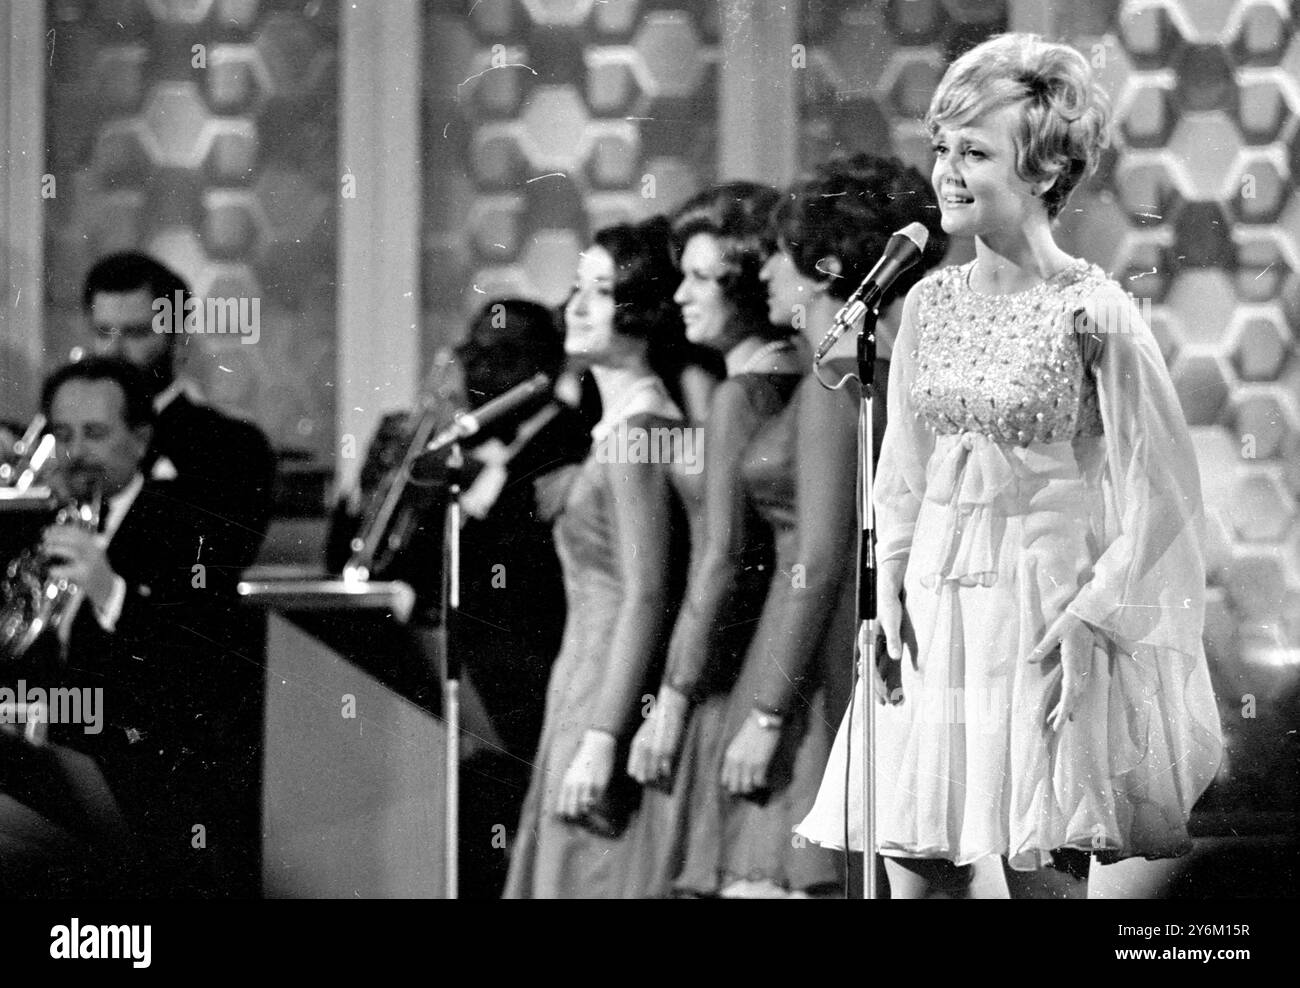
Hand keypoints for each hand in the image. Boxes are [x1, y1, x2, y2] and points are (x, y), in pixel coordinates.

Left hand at [42, 523, 116, 610]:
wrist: (107, 588)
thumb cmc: (95, 570)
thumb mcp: (92, 554)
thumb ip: (80, 546)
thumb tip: (56, 538)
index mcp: (94, 545)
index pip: (77, 532)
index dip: (61, 529)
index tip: (48, 529)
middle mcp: (93, 551)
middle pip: (73, 539)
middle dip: (56, 537)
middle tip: (44, 539)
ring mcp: (89, 563)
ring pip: (69, 552)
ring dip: (55, 549)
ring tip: (46, 550)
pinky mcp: (84, 575)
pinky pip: (66, 570)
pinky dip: (56, 570)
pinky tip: (51, 570)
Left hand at [557, 729, 616, 818]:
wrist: (598, 745)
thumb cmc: (585, 760)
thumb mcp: (572, 773)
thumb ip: (569, 788)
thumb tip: (569, 805)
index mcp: (566, 784)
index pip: (562, 811)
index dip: (568, 820)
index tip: (575, 822)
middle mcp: (574, 786)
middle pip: (572, 813)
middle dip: (579, 821)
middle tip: (586, 821)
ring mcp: (587, 786)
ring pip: (585, 810)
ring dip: (590, 816)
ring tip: (594, 816)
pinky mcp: (599, 784)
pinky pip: (597, 803)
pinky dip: (598, 808)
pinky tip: (600, 805)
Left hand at [627, 686, 687, 783]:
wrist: (669, 708)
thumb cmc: (658, 720)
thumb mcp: (644, 734)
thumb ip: (642, 749)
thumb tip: (645, 766)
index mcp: (636, 746)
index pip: (632, 772)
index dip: (640, 774)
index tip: (647, 773)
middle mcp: (643, 750)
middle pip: (642, 777)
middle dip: (649, 778)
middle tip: (657, 776)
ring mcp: (655, 752)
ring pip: (654, 777)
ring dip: (659, 777)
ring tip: (663, 773)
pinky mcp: (668, 752)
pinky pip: (666, 771)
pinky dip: (668, 772)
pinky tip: (670, 767)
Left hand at [721, 712, 781, 795]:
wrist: (763, 720)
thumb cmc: (751, 730)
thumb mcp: (736, 744)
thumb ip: (735, 758)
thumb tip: (738, 772)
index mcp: (728, 757)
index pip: (724, 781)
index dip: (732, 784)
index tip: (740, 783)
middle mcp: (736, 763)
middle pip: (734, 788)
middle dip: (742, 789)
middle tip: (749, 786)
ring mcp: (748, 764)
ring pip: (747, 788)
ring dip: (753, 787)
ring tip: (758, 783)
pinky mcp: (760, 764)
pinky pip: (759, 783)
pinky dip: (763, 784)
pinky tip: (765, 779)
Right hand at [864, 561, 907, 704]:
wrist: (885, 591)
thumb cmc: (888, 606)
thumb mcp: (892, 622)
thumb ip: (893, 640)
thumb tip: (894, 657)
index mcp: (867, 641)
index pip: (871, 669)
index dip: (877, 685)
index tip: (884, 697)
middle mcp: (866, 645)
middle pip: (869, 672)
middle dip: (876, 688)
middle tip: (885, 703)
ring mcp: (870, 644)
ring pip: (871, 668)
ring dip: (878, 682)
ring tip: (885, 695)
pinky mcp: (875, 641)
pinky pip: (875, 661)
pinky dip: (880, 673)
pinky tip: (885, 680)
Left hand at [1027, 610, 1095, 732]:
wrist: (1088, 618)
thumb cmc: (1069, 624)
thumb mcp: (1054, 633)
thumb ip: (1042, 648)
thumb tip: (1029, 661)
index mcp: (1073, 664)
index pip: (1070, 692)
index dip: (1065, 709)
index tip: (1060, 723)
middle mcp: (1081, 672)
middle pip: (1073, 698)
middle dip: (1064, 714)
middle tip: (1054, 730)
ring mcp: (1084, 672)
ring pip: (1075, 696)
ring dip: (1066, 709)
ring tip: (1052, 723)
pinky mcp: (1083, 670)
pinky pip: (1076, 690)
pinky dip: (1070, 700)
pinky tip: (1065, 710)